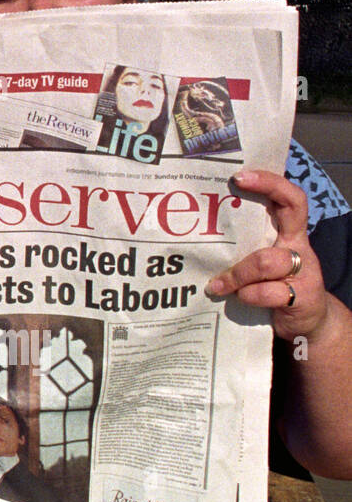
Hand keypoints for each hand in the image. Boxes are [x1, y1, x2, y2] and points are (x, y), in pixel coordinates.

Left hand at [207, 169, 332, 342]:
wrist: (307, 325)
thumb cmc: (272, 286)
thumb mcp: (259, 262)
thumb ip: (242, 246)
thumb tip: (195, 234)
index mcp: (288, 233)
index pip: (289, 198)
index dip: (270, 182)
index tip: (239, 176)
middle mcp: (298, 246)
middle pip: (290, 213)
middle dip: (259, 201)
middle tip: (225, 200)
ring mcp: (304, 271)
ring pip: (267, 260)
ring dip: (237, 273)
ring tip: (217, 285)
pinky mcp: (303, 297)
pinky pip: (268, 291)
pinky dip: (248, 295)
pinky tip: (239, 299)